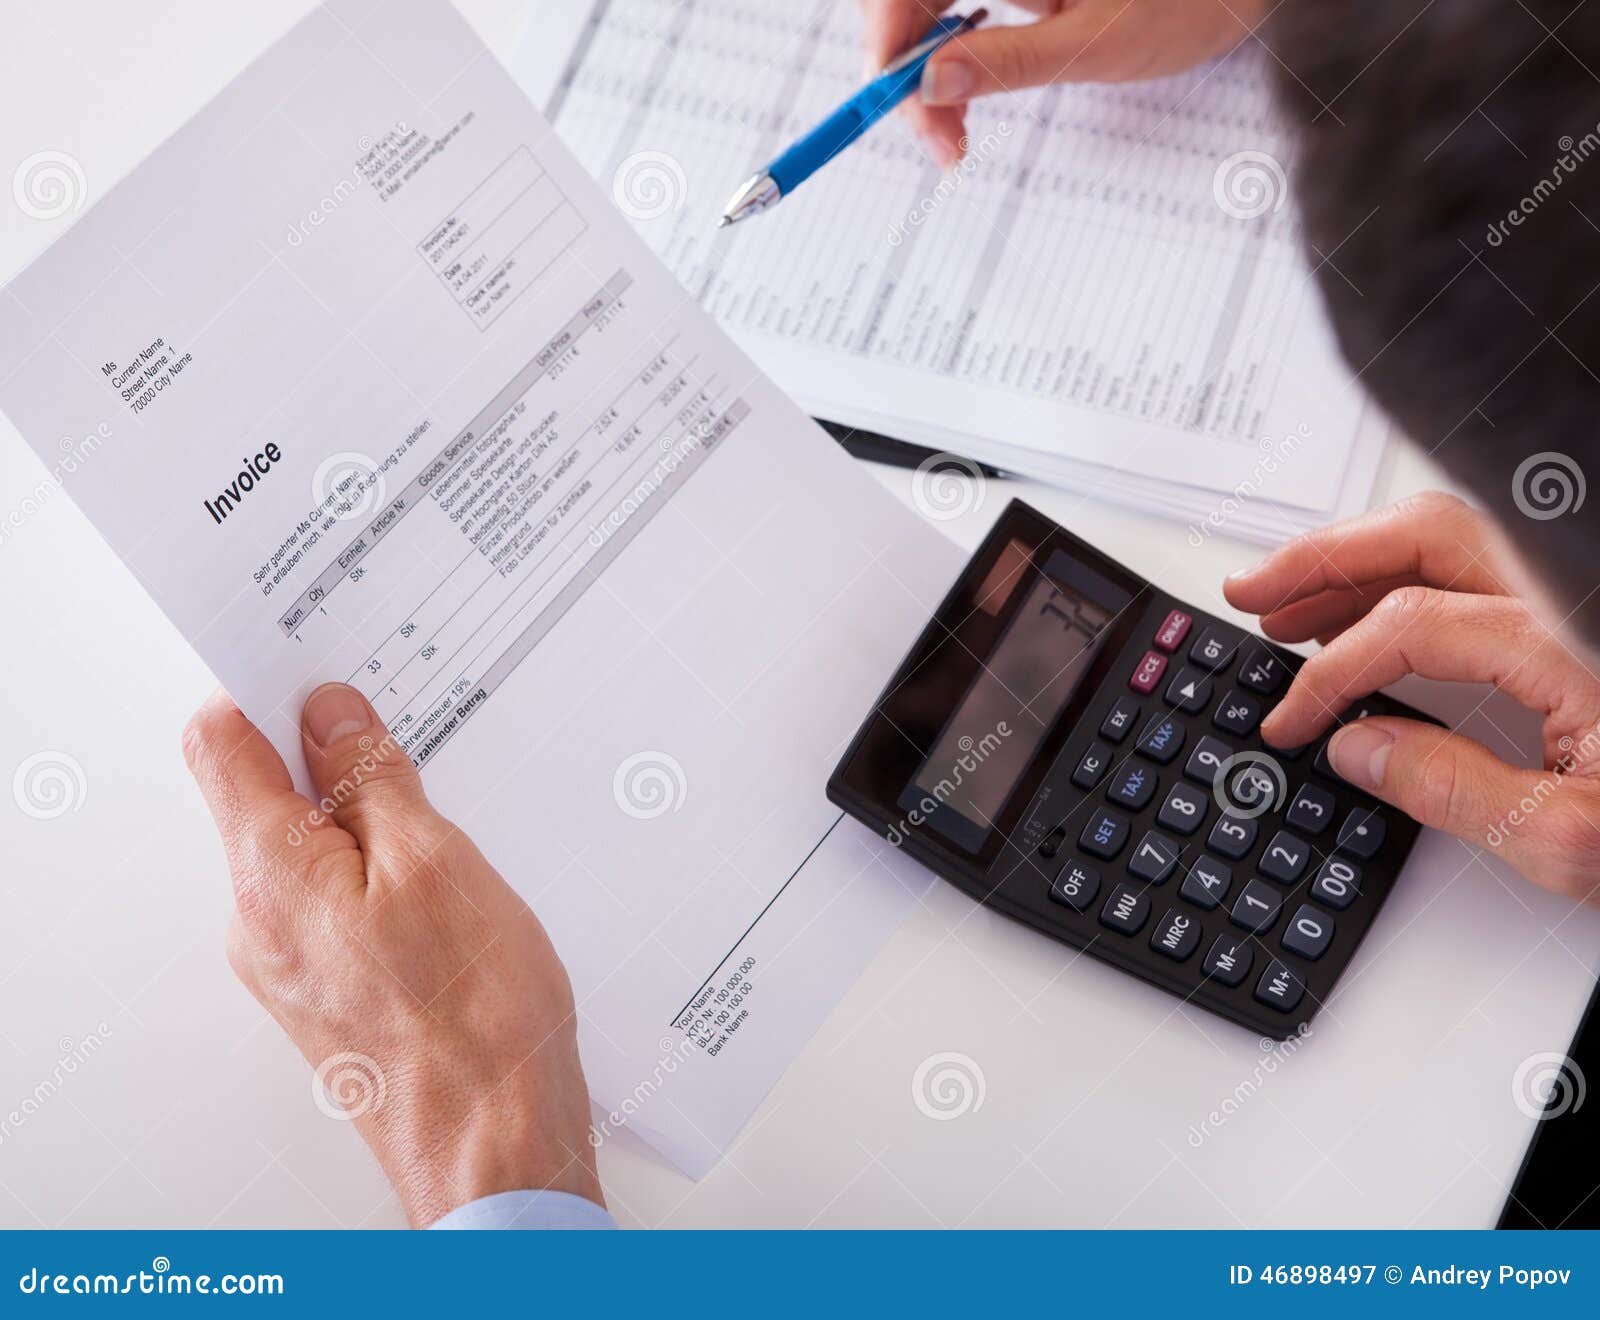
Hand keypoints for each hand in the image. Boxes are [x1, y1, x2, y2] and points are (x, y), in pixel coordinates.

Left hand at [183, 683, 599, 1224]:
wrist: (497, 1148)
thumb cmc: (474, 1020)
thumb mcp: (436, 864)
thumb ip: (371, 780)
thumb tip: (330, 715)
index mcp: (271, 877)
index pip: (220, 742)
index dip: (267, 690)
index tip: (329, 669)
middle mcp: (260, 922)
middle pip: (263, 793)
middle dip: (333, 752)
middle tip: (414, 734)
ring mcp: (292, 963)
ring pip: (309, 849)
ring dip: (368, 815)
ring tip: (447, 816)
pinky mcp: (333, 990)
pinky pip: (337, 899)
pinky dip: (381, 869)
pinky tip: (447, 880)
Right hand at [860, 0, 1268, 166]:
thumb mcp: (1097, 42)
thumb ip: (1009, 62)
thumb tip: (931, 86)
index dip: (885, 34)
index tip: (889, 95)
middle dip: (904, 66)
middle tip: (936, 139)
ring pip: (925, 6)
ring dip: (923, 72)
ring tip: (951, 137)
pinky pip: (954, 11)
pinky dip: (949, 61)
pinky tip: (962, 100)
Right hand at [1223, 491, 1599, 903]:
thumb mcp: (1575, 840)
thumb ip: (1454, 792)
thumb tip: (1359, 750)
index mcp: (1567, 643)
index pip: (1409, 628)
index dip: (1330, 673)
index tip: (1292, 719)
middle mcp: (1569, 598)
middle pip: (1424, 535)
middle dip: (1322, 558)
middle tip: (1252, 592)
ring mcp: (1576, 598)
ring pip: (1451, 538)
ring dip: (1359, 559)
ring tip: (1291, 601)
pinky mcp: (1578, 616)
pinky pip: (1477, 567)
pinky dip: (1406, 577)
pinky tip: (1368, 613)